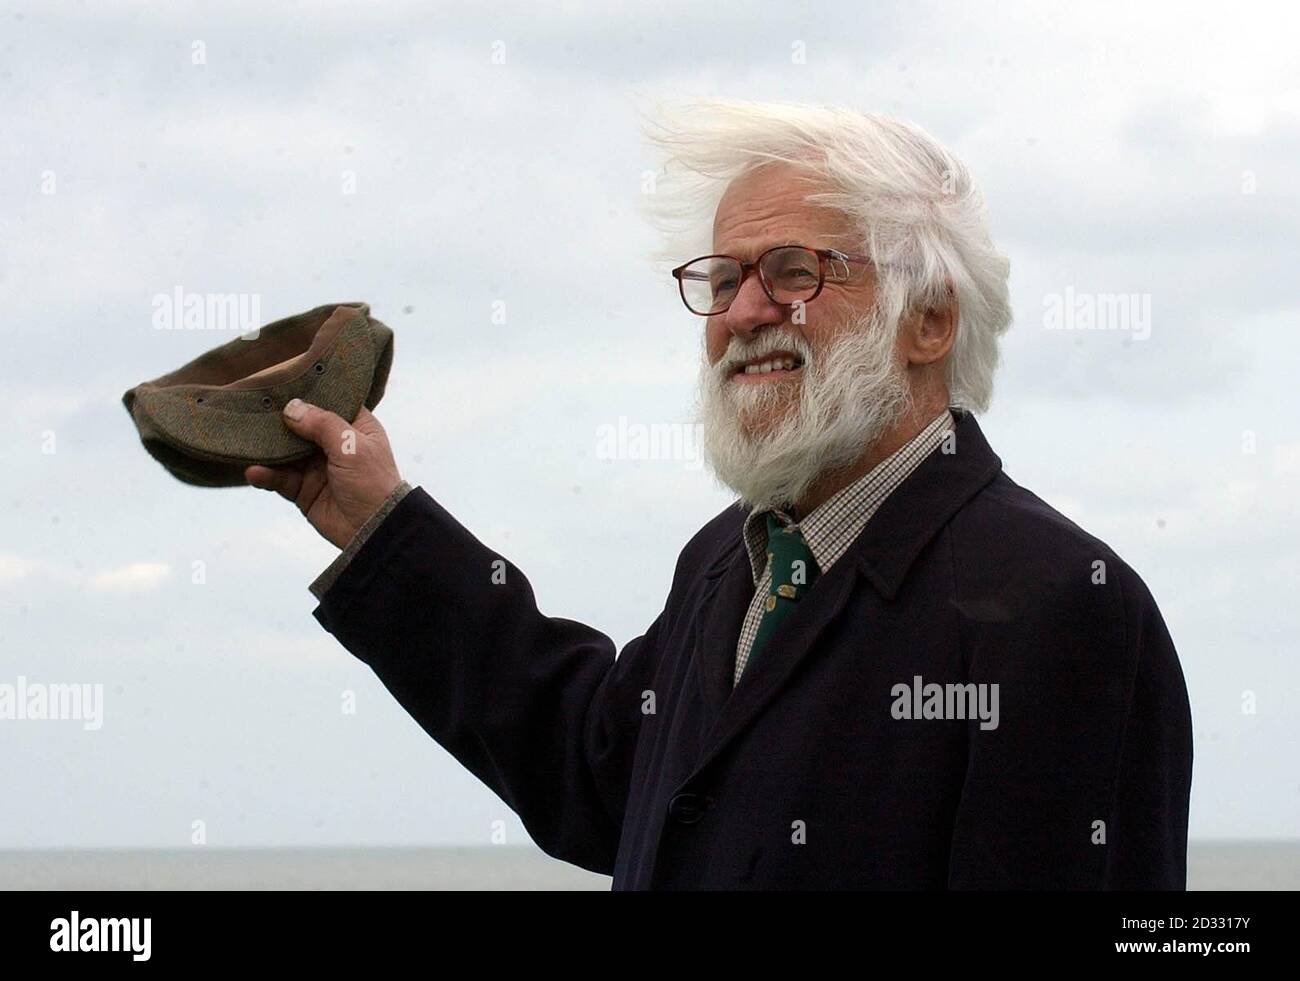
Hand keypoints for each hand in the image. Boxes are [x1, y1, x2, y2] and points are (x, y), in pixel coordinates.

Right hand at [246, 399, 402, 548]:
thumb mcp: (352, 446)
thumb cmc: (372, 483)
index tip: (280, 379)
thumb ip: (322, 424)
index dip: (308, 392)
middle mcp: (334, 444)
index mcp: (355, 426)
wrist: (374, 530)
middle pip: (301, 425)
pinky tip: (254, 472)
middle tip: (252, 407)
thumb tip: (291, 407)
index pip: (330, 402)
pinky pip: (279, 478)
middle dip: (279, 419)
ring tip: (247, 441)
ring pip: (285, 451)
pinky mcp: (303, 489)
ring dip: (267, 448)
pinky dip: (266, 475)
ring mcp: (317, 467)